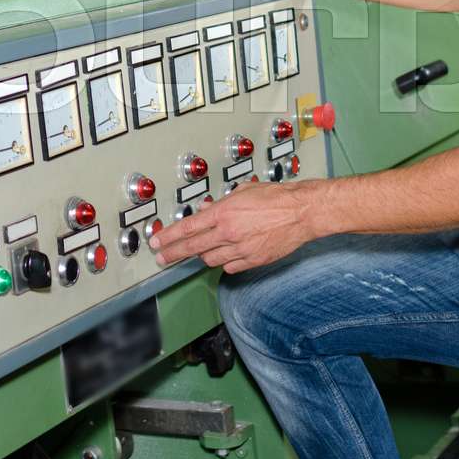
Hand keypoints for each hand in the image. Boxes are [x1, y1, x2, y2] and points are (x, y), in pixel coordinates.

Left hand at [149, 179, 323, 273]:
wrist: (301, 212)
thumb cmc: (277, 198)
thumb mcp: (243, 191)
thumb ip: (221, 203)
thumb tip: (205, 211)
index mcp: (224, 213)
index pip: (187, 228)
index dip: (168, 237)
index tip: (157, 242)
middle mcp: (229, 233)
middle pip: (192, 247)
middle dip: (173, 254)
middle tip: (161, 258)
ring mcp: (241, 249)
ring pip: (210, 259)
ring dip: (202, 255)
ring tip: (198, 252)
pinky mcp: (252, 260)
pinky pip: (230, 267)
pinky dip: (224, 262)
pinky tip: (224, 256)